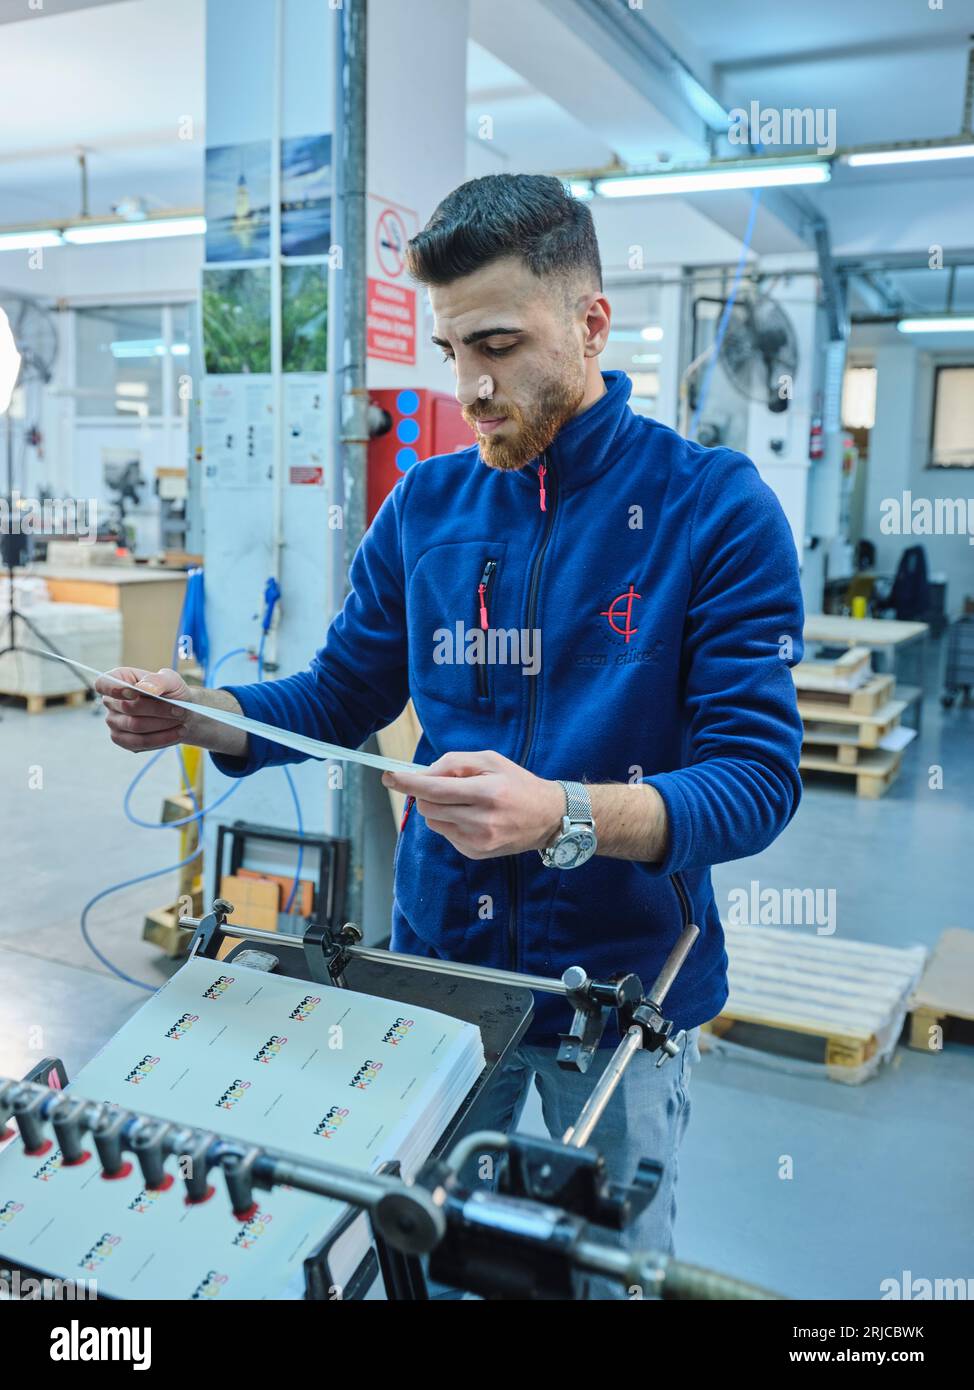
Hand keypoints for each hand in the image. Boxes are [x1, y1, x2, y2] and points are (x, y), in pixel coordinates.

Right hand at [96, 666, 191, 753]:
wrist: (181, 712)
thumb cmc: (172, 692)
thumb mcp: (171, 680)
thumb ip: (157, 681)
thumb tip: (143, 688)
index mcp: (118, 680)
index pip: (102, 683)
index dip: (115, 688)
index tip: (136, 692)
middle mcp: (111, 702)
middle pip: (128, 707)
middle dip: (158, 709)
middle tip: (180, 710)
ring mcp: (114, 723)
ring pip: (136, 726)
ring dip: (162, 724)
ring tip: (182, 720)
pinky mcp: (123, 740)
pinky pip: (140, 743)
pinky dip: (162, 738)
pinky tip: (177, 732)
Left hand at [381, 750, 564, 859]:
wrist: (547, 817)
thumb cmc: (517, 783)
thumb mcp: (490, 761)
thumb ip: (454, 762)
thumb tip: (424, 774)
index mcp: (486, 792)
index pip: (434, 788)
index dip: (408, 783)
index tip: (389, 776)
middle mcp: (481, 820)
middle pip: (428, 807)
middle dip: (425, 793)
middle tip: (441, 785)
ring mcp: (478, 840)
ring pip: (433, 822)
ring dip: (437, 809)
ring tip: (462, 801)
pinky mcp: (476, 853)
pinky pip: (446, 834)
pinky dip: (449, 822)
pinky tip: (471, 817)